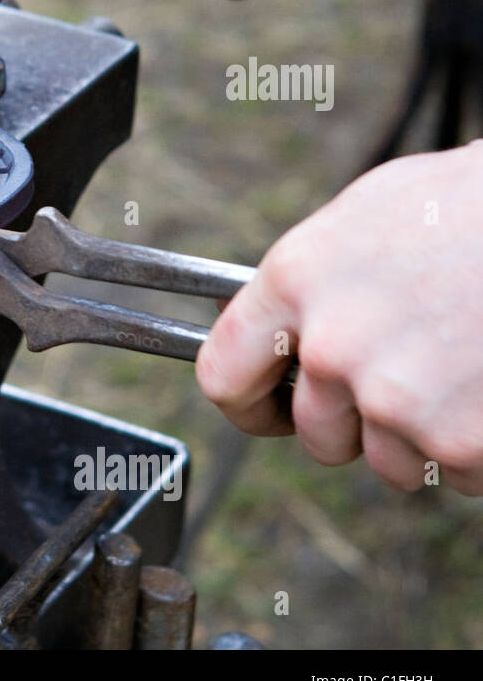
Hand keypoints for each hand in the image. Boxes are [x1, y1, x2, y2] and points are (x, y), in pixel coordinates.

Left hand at [196, 142, 482, 493]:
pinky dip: (476, 447)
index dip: (248, 403)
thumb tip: (277, 330)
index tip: (268, 409)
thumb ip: (310, 284)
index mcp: (295, 283)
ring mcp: (394, 399)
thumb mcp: (364, 218)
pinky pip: (453, 473)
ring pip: (388, 462)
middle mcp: (331, 346)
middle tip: (407, 378)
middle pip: (316, 434)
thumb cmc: (469, 206)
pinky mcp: (458, 441)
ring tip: (462, 369)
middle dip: (357, 422)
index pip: (223, 376)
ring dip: (422, 436)